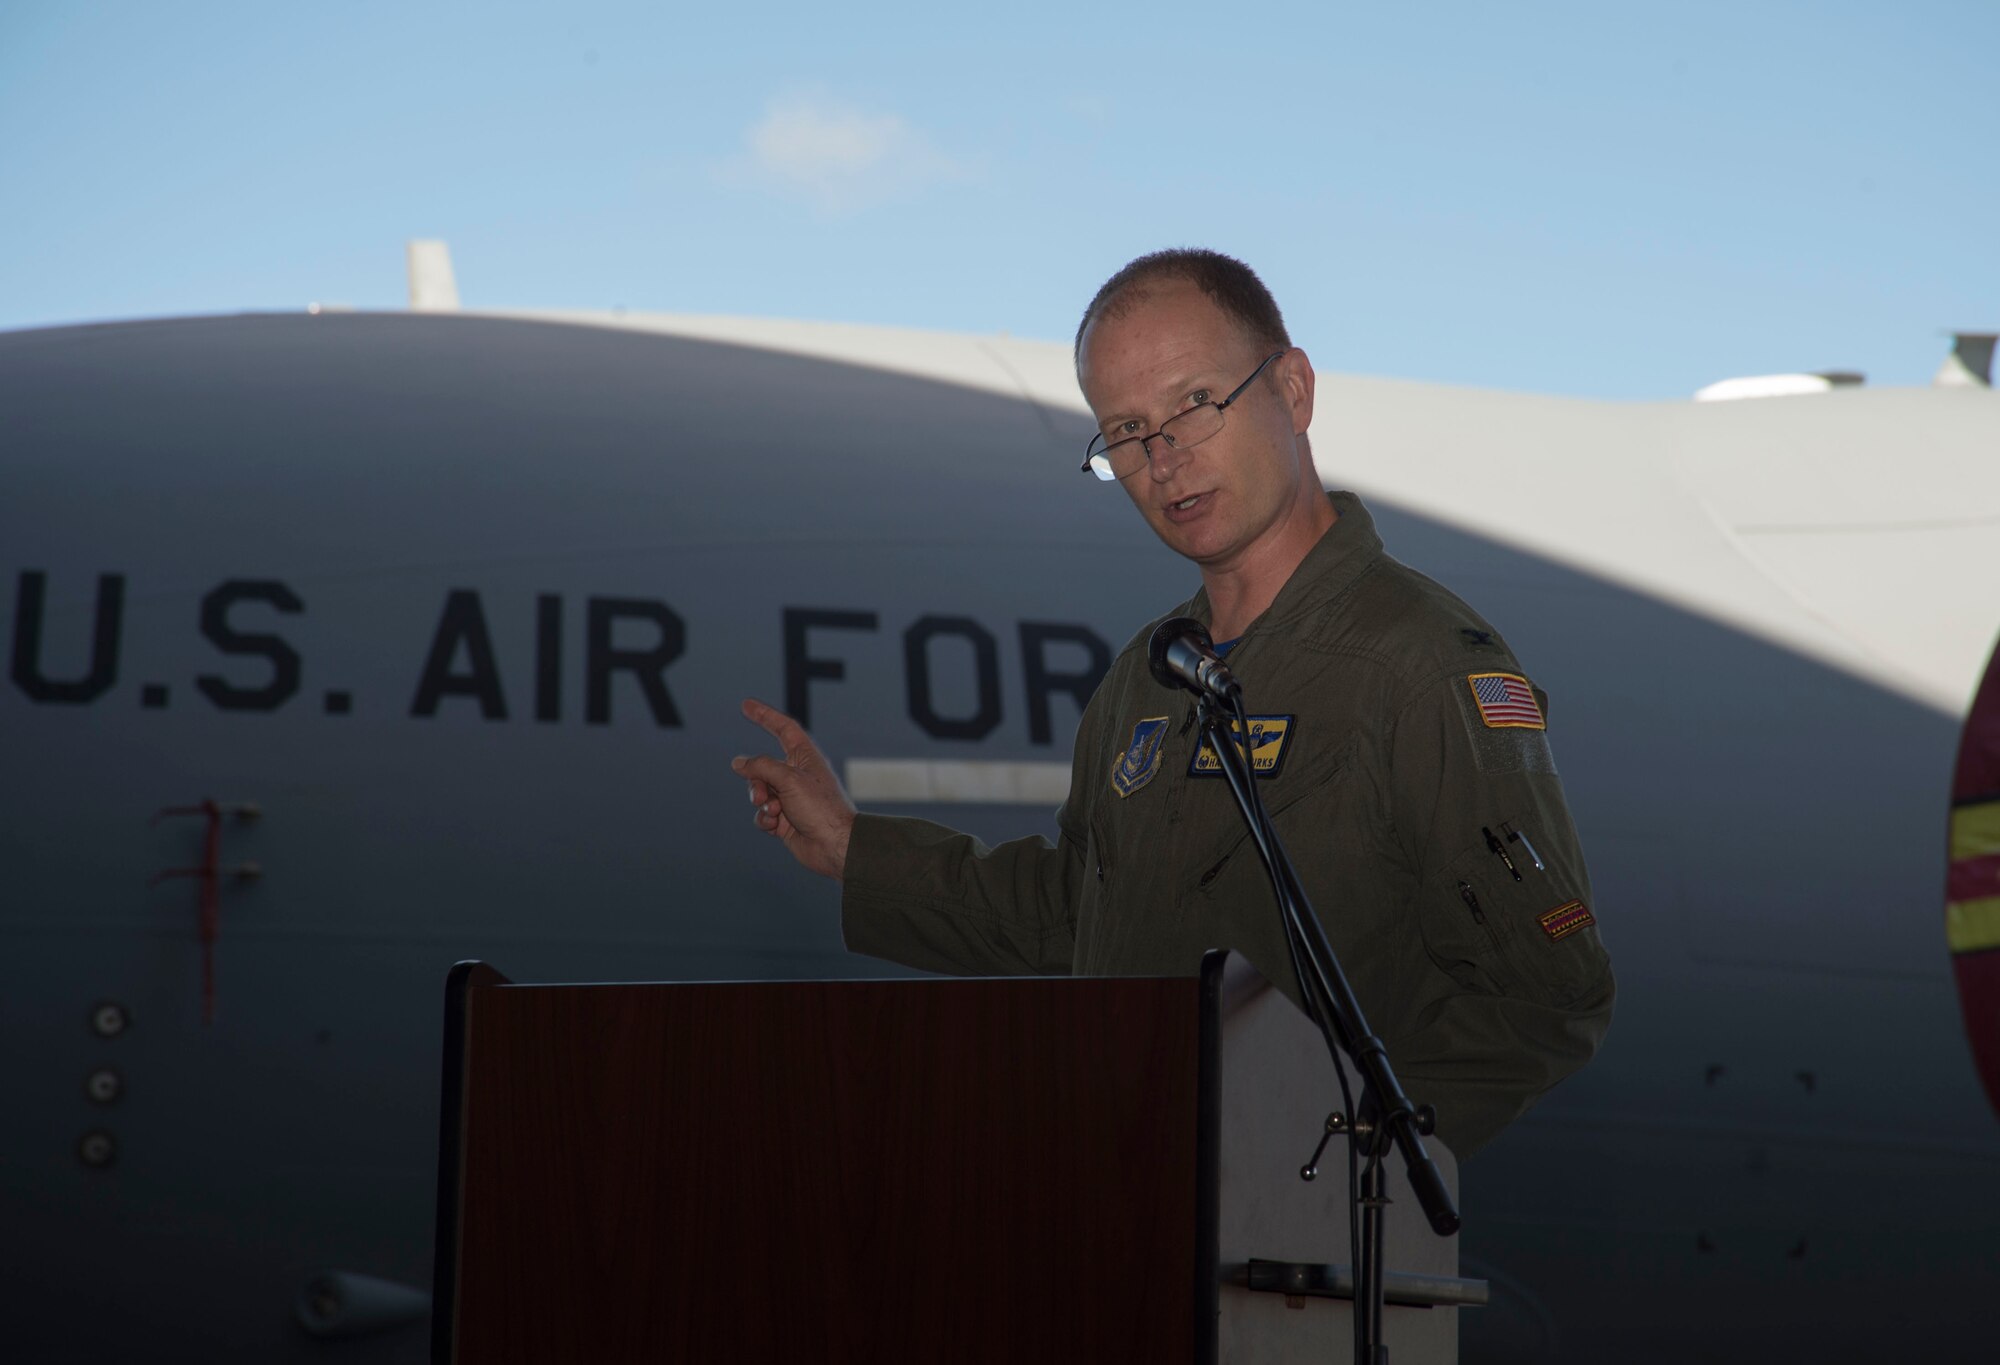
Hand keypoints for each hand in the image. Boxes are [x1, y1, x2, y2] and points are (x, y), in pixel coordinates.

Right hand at [730, 697, 856, 880]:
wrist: (835, 846)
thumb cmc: (820, 808)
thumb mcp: (788, 779)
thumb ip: (760, 767)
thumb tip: (738, 763)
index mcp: (805, 758)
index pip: (783, 729)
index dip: (765, 716)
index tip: (746, 705)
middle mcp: (797, 776)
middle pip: (762, 767)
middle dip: (756, 781)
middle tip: (762, 795)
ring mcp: (790, 798)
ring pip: (759, 792)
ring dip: (761, 803)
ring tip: (774, 812)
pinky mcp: (785, 820)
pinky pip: (763, 814)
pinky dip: (765, 820)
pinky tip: (777, 826)